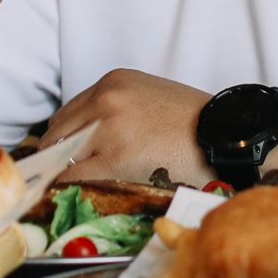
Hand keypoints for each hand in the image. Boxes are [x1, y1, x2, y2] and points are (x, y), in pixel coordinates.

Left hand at [48, 69, 213, 186]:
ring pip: (62, 152)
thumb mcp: (149, 98)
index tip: (60, 154)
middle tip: (53, 176)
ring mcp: (108, 126)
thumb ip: (117, 111)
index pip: (70, 111)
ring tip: (60, 188)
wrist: (223, 132)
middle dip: (55, 155)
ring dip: (59, 171)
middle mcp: (106, 98)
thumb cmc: (195, 121)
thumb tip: (90, 139)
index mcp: (114, 82)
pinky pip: (75, 174)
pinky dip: (68, 185)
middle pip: (59, 130)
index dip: (62, 137)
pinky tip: (71, 195)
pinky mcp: (115, 156)